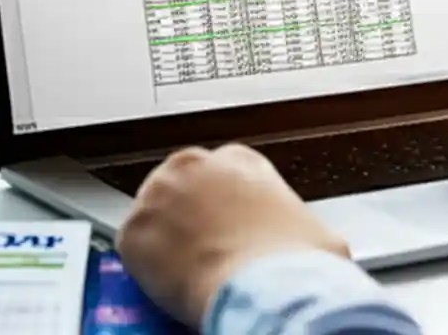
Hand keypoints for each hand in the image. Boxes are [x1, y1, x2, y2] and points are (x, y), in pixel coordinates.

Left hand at [117, 144, 348, 325]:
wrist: (265, 287)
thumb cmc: (294, 261)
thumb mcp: (314, 231)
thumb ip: (296, 225)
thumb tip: (309, 245)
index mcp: (239, 160)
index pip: (221, 175)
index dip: (223, 206)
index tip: (227, 228)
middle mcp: (195, 166)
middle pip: (180, 186)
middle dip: (187, 214)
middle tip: (201, 249)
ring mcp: (158, 195)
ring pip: (153, 215)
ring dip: (164, 237)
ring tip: (183, 270)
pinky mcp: (133, 232)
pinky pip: (133, 248)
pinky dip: (143, 267)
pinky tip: (165, 284)